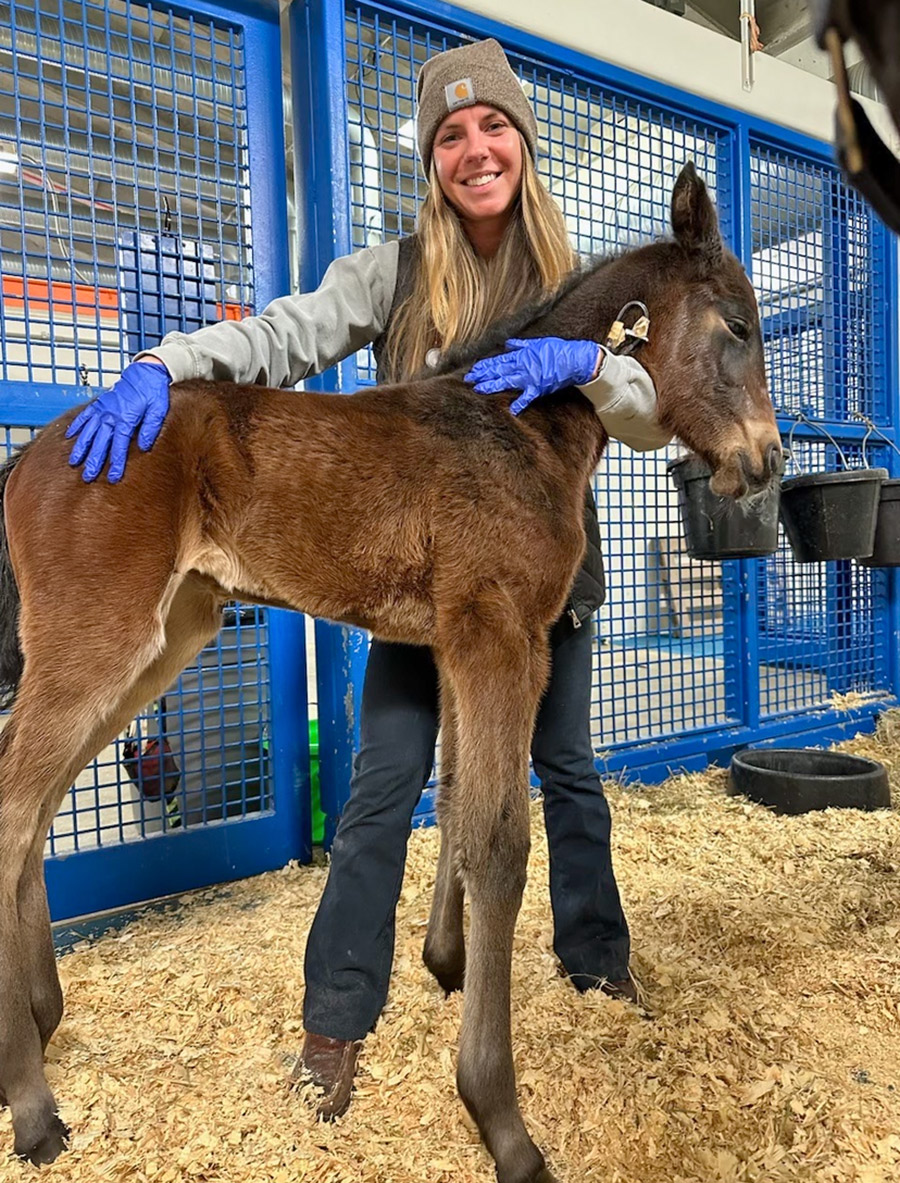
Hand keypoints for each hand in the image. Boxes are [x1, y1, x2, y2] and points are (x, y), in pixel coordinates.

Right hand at [66, 359, 170, 481]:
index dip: (116, 463)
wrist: (145, 371)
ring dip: (81, 448)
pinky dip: (76, 426)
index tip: (113, 477)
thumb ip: (151, 428)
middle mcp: (111, 415)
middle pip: (100, 443)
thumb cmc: (154, 391)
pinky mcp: (99, 403)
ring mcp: (103, 408)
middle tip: (88, 477)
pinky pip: (84, 416)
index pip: (119, 446)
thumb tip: (144, 447)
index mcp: (126, 418)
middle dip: (94, 461)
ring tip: (73, 462)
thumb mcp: (158, 410)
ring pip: (88, 431)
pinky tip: (69, 436)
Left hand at [464, 337, 602, 415]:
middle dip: (482, 375)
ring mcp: (529, 378)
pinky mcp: (538, 388)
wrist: (575, 360)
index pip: (498, 361)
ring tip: (479, 390)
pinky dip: (520, 404)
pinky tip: (511, 410)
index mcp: (521, 355)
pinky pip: (527, 397)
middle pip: (498, 371)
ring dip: (492, 386)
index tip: (473, 370)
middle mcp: (522, 367)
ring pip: (506, 382)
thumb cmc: (558, 349)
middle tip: (468, 380)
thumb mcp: (538, 343)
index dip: (484, 366)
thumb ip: (521, 344)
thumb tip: (508, 344)